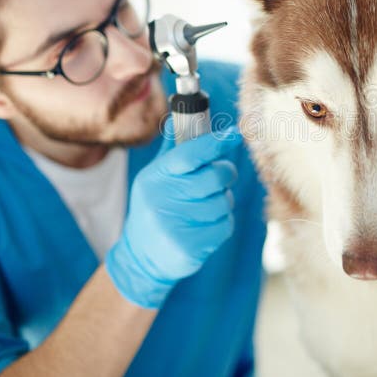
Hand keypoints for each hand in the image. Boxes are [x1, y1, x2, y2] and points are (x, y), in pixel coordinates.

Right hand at [105, 125, 242, 308]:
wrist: (142, 259)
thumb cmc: (154, 209)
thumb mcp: (154, 179)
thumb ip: (172, 151)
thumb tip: (180, 117)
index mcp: (155, 176)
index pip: (189, 153)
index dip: (214, 142)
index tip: (234, 134)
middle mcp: (163, 198)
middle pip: (215, 176)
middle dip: (225, 174)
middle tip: (220, 177)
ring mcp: (176, 223)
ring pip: (224, 201)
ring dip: (222, 201)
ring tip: (206, 206)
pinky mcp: (191, 245)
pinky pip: (225, 223)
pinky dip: (222, 222)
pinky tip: (205, 225)